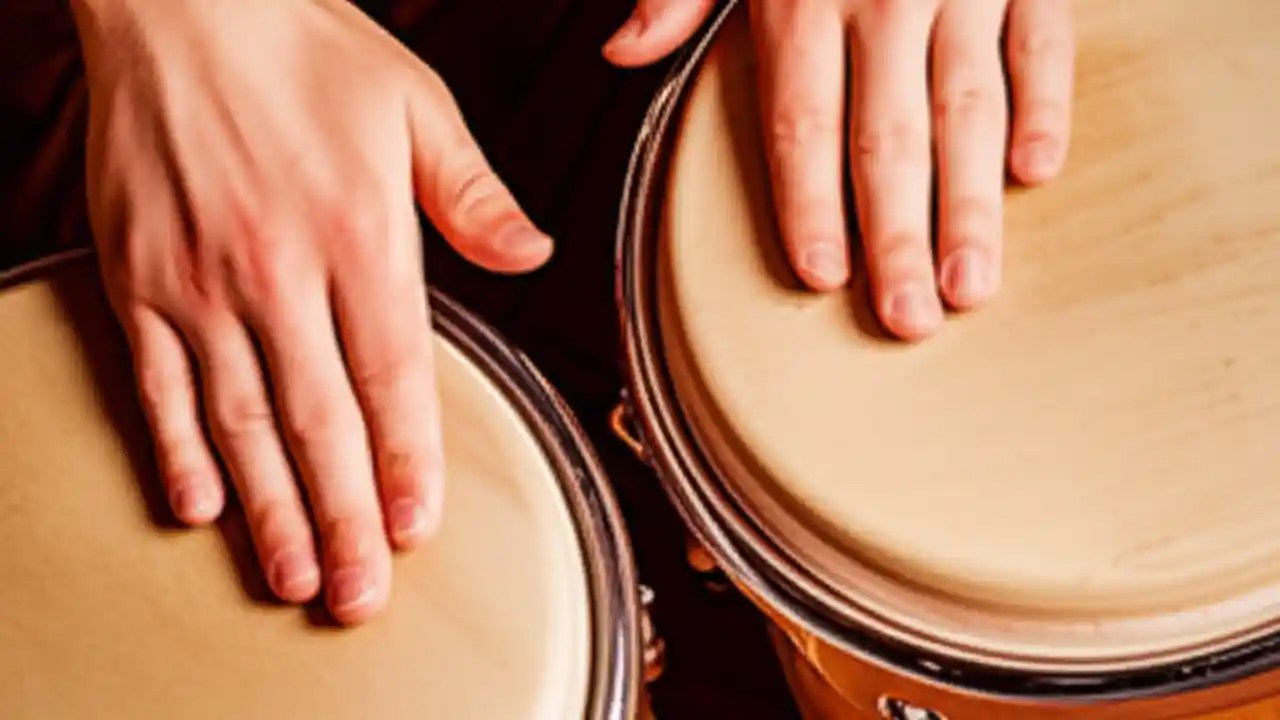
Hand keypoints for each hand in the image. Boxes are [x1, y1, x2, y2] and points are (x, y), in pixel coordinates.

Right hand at [70, 0, 551, 623]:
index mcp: (360, 233)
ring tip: (294, 574)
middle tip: (361, 595)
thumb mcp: (416, 104)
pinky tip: (198, 506)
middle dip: (345, 516)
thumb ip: (473, 193)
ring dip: (270, 508)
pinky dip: (178, 449)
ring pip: (241, 421)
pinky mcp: (136, 277)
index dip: (407, 460)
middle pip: (320, 422)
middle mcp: (278, 271)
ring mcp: (198, 281)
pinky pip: (156, 382)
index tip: (418, 526)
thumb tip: (532, 252)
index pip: (393, 374)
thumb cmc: (304, 46)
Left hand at [605, 0, 1074, 339]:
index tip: (817, 276)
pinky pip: (1043, 41)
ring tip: (971, 287)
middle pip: (888, 137)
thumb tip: (623, 51)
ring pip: (969, 107)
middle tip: (905, 320)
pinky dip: (1046, 104)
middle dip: (898, 235)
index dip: (809, 202)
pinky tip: (1037, 174)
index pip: (802, 120)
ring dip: (973, 203)